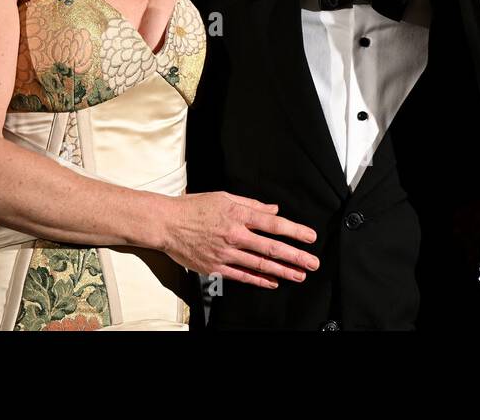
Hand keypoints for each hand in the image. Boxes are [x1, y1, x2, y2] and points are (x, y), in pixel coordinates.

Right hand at [161, 191, 317, 288]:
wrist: (166, 224)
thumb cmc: (194, 207)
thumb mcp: (224, 197)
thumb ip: (251, 205)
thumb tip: (273, 210)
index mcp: (238, 214)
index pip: (273, 224)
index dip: (294, 231)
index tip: (310, 237)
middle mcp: (234, 234)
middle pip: (271, 247)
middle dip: (296, 256)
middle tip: (313, 263)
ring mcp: (225, 252)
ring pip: (260, 264)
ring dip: (283, 270)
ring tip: (300, 275)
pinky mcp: (215, 266)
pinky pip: (242, 275)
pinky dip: (259, 279)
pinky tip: (273, 281)